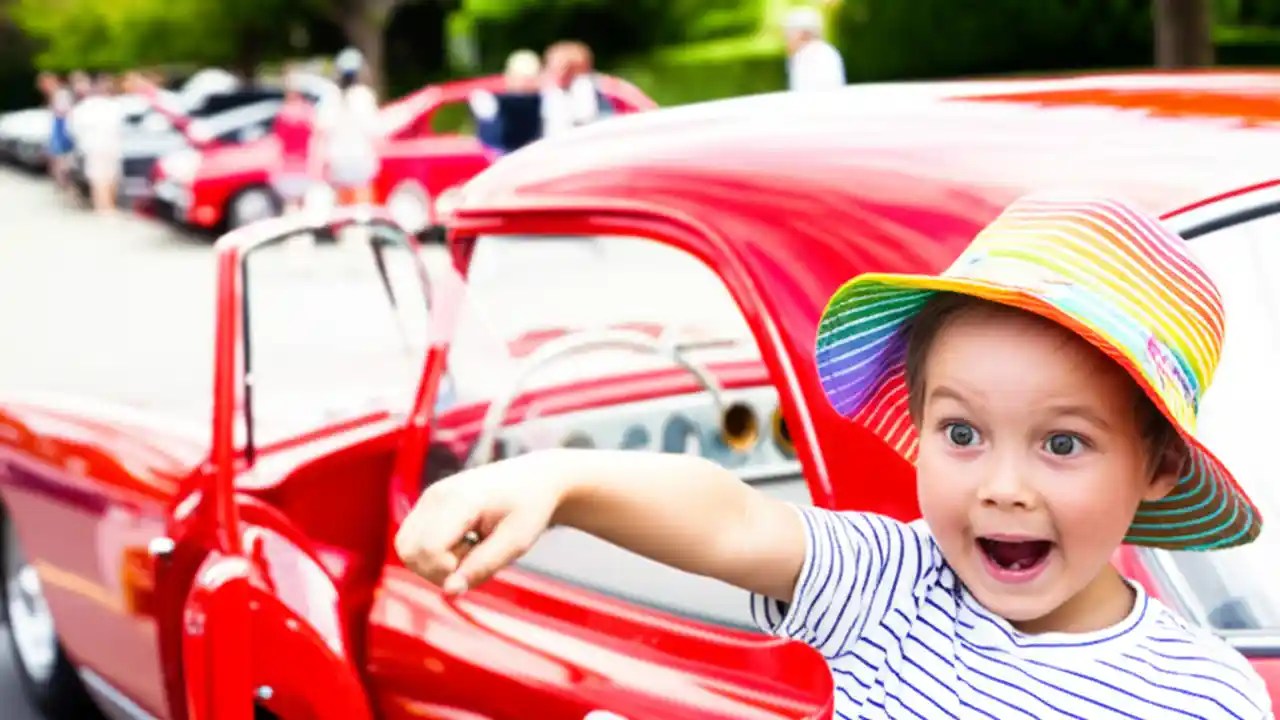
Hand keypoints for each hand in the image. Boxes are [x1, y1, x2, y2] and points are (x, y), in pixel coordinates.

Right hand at [394, 450, 576, 594]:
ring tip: (470, 550)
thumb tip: (450, 592)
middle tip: (475, 559)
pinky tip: (463, 544)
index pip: (428, 549)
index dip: (448, 570)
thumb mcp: (516, 542)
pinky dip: (433, 553)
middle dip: (438, 570)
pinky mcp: (428, 504)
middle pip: (409, 552)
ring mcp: (428, 498)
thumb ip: (482, 567)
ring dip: (434, 563)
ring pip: (405, 548)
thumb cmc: (530, 508)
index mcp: (457, 499)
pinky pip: (412, 541)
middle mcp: (434, 495)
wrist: (536, 479)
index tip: (479, 562)